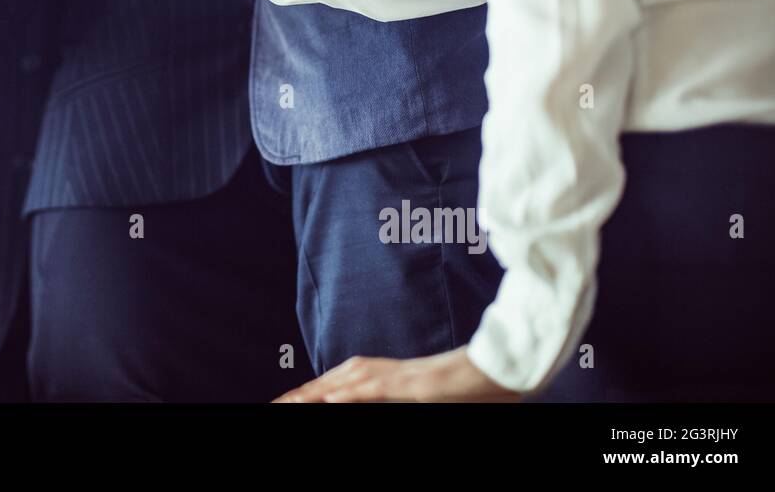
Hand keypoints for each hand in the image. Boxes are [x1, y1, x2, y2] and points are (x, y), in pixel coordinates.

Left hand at [274, 346, 520, 402]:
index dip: (312, 392)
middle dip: (303, 393)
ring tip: (287, 402)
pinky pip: (374, 390)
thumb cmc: (467, 388)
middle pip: (334, 379)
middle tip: (275, 404)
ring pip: (345, 382)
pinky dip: (349, 393)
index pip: (340, 383)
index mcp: (386, 374)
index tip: (287, 402)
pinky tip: (328, 399)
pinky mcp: (411, 385)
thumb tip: (390, 396)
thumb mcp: (424, 396)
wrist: (499, 370)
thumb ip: (404, 395)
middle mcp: (385, 371)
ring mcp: (397, 376)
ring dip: (315, 392)